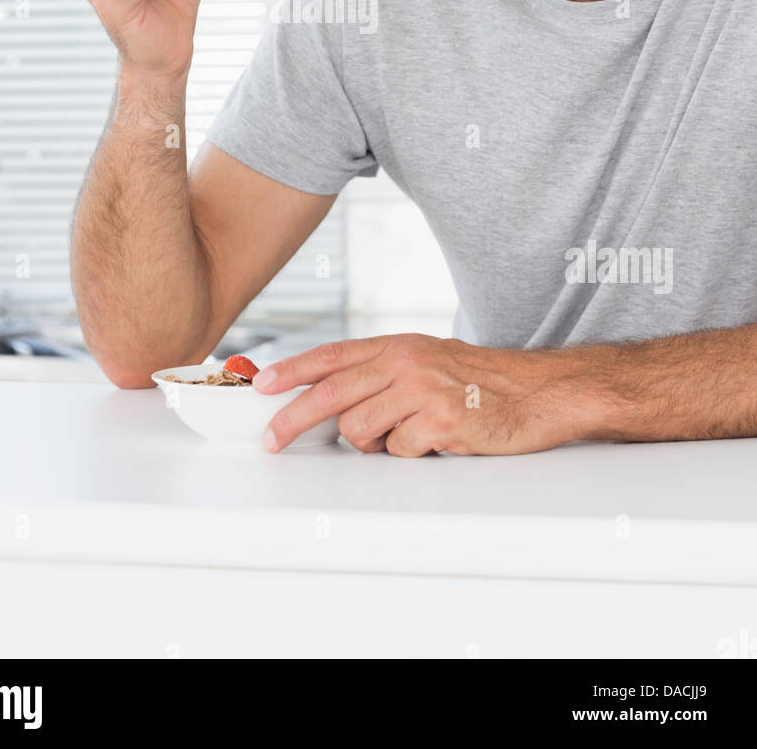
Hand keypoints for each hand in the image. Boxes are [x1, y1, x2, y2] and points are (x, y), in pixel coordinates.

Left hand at [253, 333, 594, 456]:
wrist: (537, 391)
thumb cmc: (481, 381)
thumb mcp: (427, 361)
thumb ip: (382, 375)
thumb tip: (332, 405)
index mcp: (398, 346)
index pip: (333, 355)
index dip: (293, 370)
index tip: (262, 386)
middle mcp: (406, 362)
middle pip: (332, 393)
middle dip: (293, 420)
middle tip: (271, 440)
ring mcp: (423, 390)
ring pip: (361, 429)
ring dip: (375, 444)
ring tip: (409, 435)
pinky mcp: (441, 420)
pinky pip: (400, 450)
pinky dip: (412, 454)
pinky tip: (438, 440)